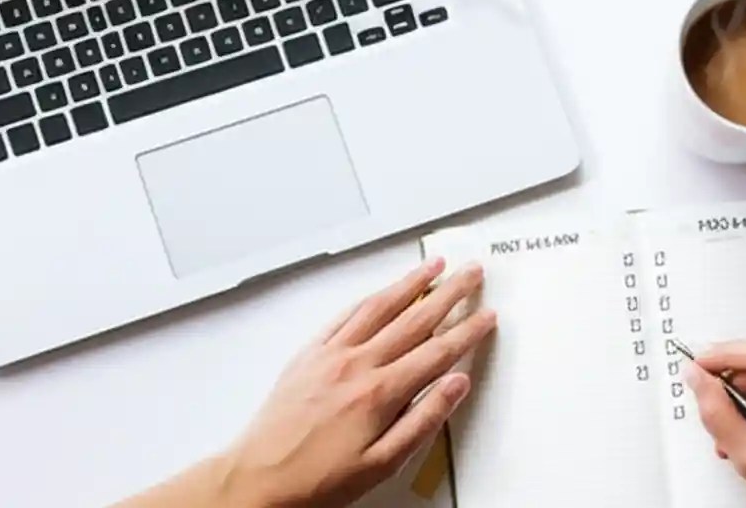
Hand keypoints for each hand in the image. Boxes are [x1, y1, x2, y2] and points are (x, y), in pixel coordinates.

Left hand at [220, 259, 492, 507]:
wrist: (259, 479)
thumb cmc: (317, 480)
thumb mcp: (382, 464)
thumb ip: (423, 421)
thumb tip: (455, 386)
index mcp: (379, 393)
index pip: (437, 352)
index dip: (467, 331)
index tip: (486, 316)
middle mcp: (356, 364)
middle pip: (415, 319)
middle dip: (449, 293)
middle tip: (471, 273)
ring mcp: (330, 354)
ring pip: (380, 307)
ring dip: (410, 283)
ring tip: (433, 266)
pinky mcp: (308, 354)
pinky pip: (344, 315)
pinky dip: (369, 298)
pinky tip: (381, 290)